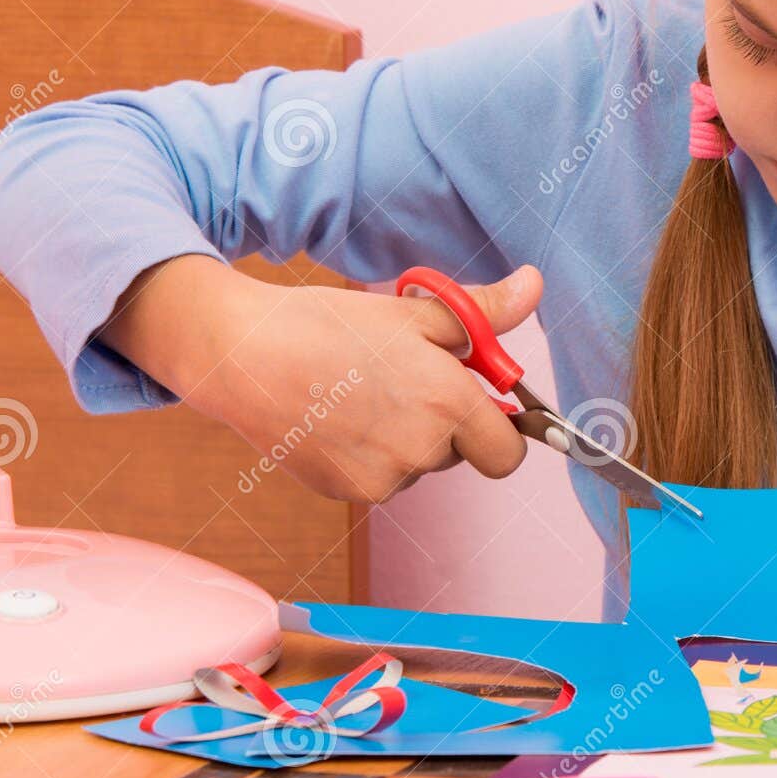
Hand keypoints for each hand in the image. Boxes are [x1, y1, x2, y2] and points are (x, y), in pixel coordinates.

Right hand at [101, 254, 543, 502]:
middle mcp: (420, 451)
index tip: (481, 401)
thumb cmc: (328, 324)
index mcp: (448, 405)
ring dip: (407, 437)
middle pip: (462, 454)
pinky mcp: (344, 492)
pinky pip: (380, 477)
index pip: (508, 453)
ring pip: (418, 464)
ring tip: (362, 391)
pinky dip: (370, 453)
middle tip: (408, 379)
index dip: (501, 428)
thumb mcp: (415, 310)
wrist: (242, 354)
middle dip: (450, 424)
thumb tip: (534, 286)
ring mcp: (380, 479)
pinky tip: (338, 415)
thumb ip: (485, 310)